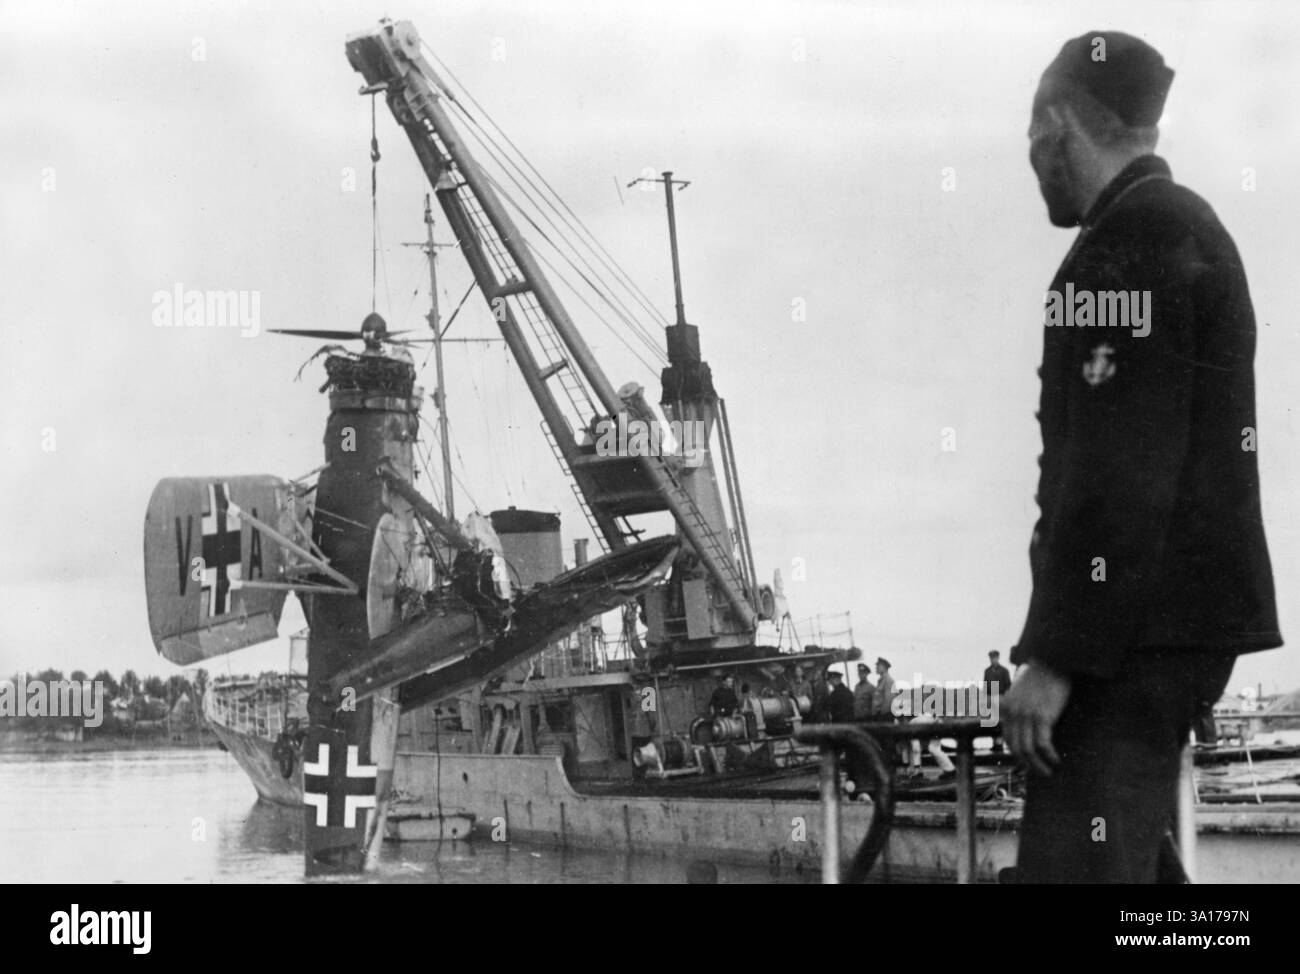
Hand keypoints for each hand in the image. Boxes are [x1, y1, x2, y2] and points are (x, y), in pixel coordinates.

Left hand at [1002, 661, 1071, 776]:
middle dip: (1027, 764)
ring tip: (1049, 772)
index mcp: (1006, 707)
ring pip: (1028, 750)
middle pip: (1016, 747)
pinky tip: (1056, 760)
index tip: (1028, 763)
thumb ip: (1019, 706)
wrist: (1053, 660)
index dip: (1017, 754)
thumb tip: (1024, 723)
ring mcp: (1026, 715)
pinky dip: (1049, 756)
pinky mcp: (1042, 716)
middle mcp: (1012, 713)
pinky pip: (1042, 744)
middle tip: (1039, 772)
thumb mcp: (1022, 690)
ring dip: (1038, 765)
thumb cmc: (1042, 676)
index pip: (1007, 738)